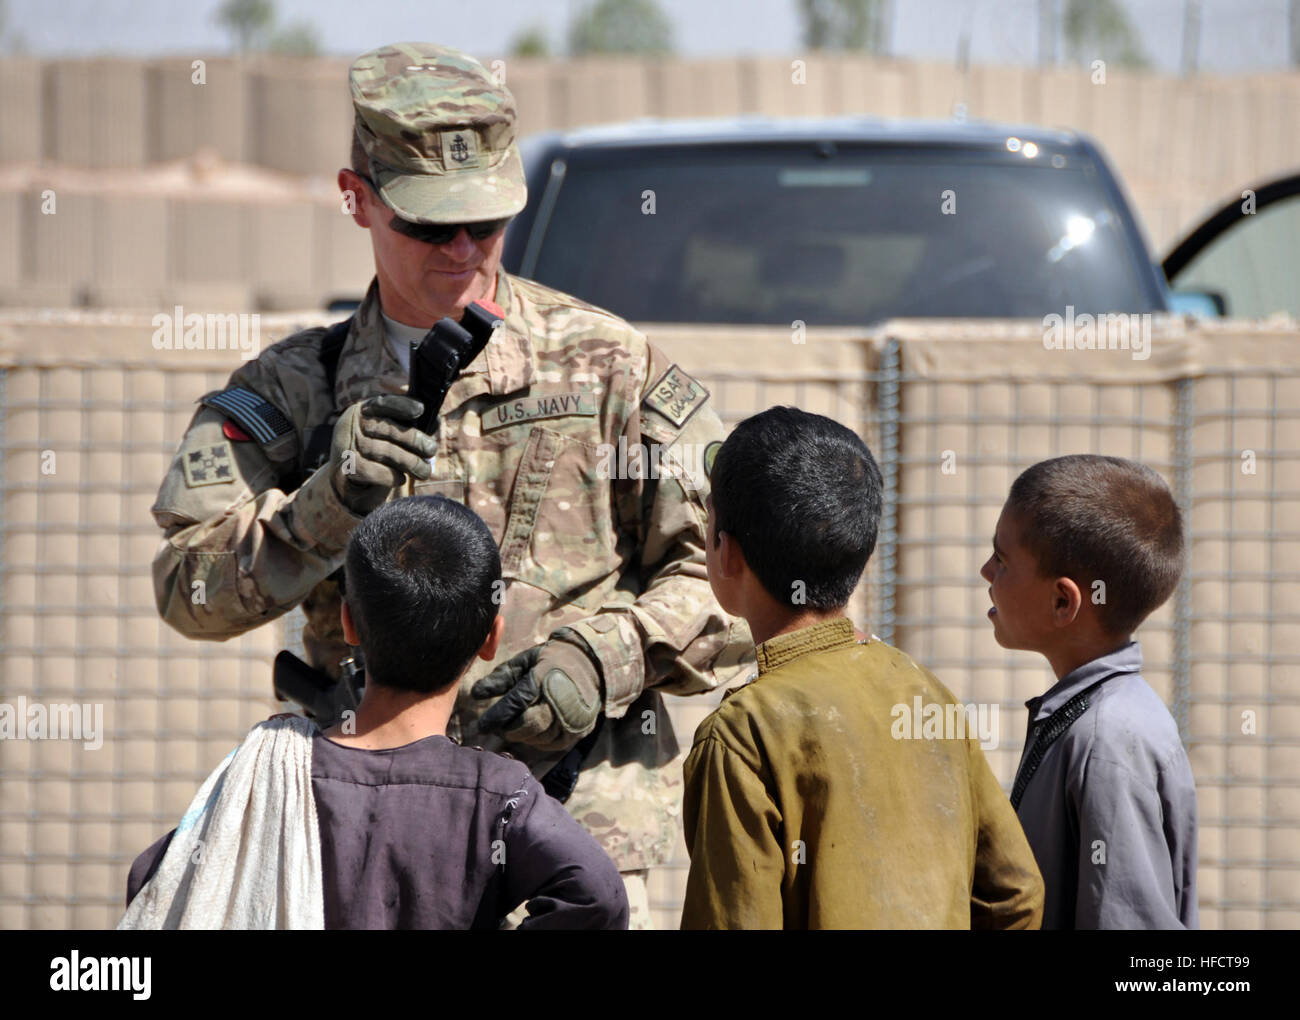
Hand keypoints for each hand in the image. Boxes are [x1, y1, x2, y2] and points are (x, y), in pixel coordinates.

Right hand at [330, 394, 436, 512]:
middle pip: (386, 429)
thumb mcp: (390, 435)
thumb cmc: (378, 452)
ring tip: (424, 471)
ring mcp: (345, 445)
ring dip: (410, 462)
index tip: (420, 409)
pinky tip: (401, 479)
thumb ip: (409, 426)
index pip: (382, 403)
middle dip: (413, 439)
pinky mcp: (345, 467)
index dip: (401, 406)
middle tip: (431, 449)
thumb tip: (436, 422)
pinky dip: (391, 476)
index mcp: (364, 410)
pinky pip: (373, 471)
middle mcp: (351, 424)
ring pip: (384, 451)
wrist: (349, 482)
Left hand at [471, 633, 602, 751]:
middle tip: (497, 728)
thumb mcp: (525, 661)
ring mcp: (571, 716)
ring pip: (539, 737)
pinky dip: (538, 741)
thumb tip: (474, 694)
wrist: (591, 663)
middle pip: (527, 725)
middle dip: (507, 729)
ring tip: (513, 729)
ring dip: (522, 736)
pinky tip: (531, 733)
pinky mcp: (579, 729)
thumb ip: (500, 677)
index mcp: (543, 678)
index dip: (496, 717)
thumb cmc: (550, 660)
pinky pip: (553, 744)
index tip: (481, 725)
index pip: (515, 703)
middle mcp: (559, 699)